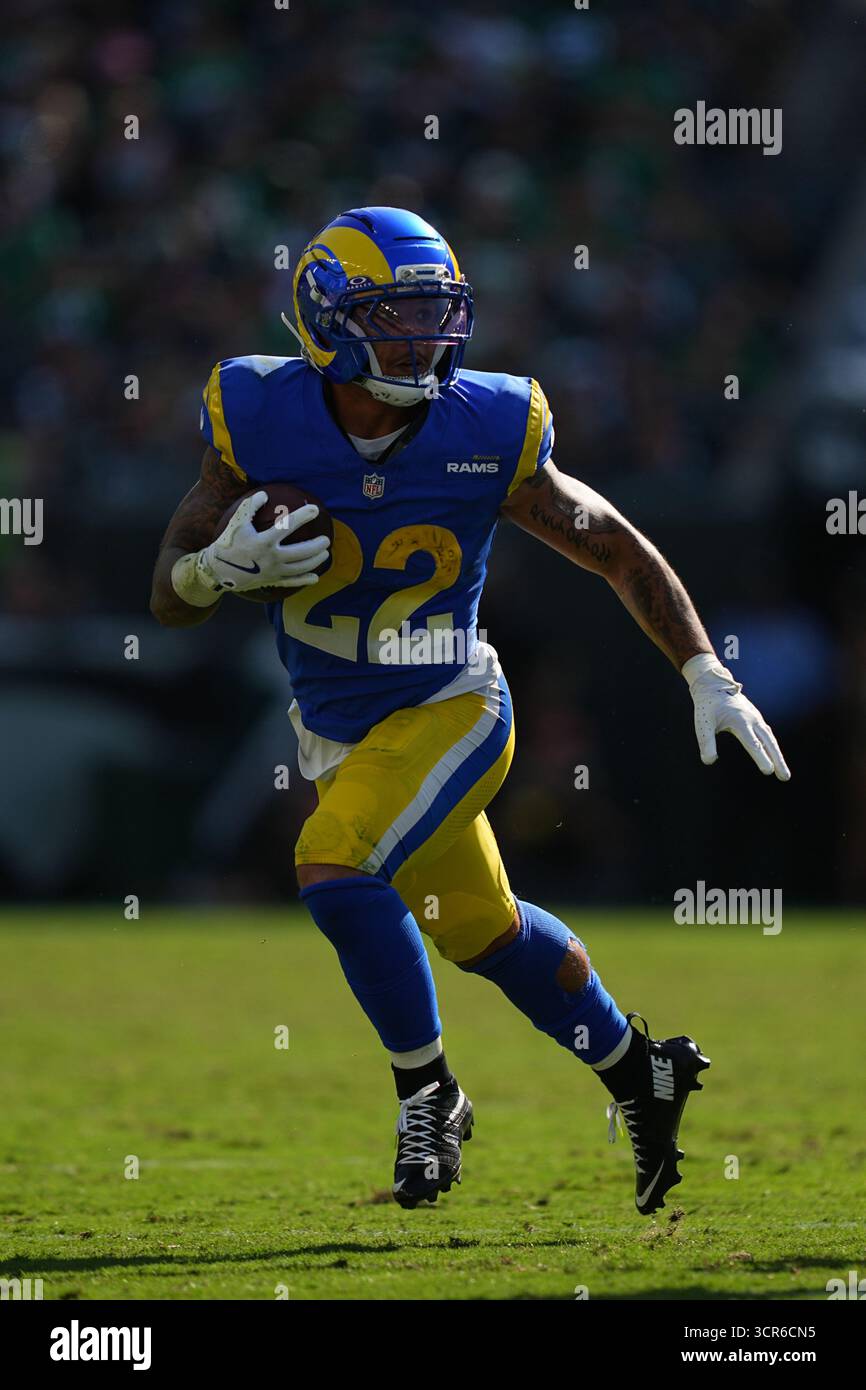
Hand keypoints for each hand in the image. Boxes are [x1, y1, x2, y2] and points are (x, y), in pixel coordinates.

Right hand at [196, 491, 330, 593]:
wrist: (217, 569)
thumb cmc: (228, 542)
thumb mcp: (236, 522)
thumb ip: (250, 506)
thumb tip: (264, 494)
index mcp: (264, 541)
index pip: (288, 526)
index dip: (303, 516)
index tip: (316, 510)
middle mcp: (271, 558)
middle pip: (301, 552)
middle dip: (317, 546)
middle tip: (326, 539)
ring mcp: (273, 572)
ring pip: (300, 568)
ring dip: (315, 561)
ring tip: (325, 553)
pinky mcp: (272, 581)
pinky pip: (292, 582)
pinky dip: (305, 580)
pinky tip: (315, 577)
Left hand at [682, 652, 790, 780]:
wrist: (713, 684)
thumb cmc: (707, 705)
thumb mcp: (703, 723)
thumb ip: (706, 742)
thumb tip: (709, 760)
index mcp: (740, 721)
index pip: (753, 743)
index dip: (760, 757)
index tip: (768, 771)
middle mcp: (752, 720)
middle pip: (769, 743)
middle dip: (777, 760)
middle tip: (785, 778)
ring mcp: (756, 717)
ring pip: (770, 739)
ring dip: (778, 755)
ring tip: (784, 773)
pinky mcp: (755, 717)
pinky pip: (767, 734)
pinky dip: (772, 746)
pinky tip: (775, 756)